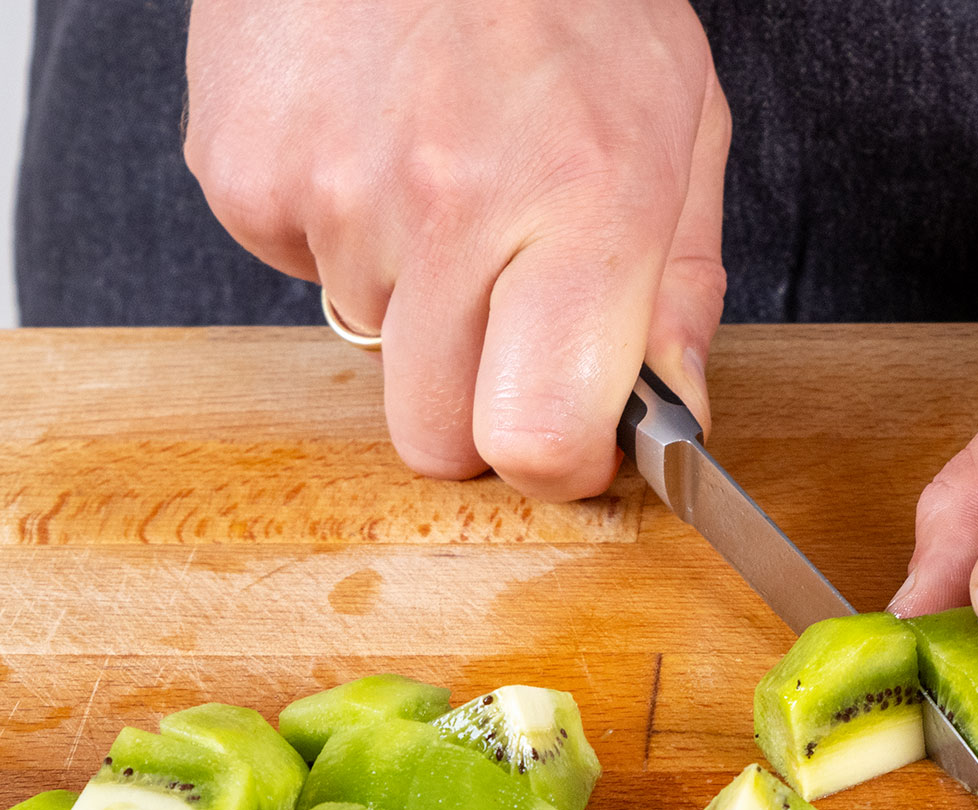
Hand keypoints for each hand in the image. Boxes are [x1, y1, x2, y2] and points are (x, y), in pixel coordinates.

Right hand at [185, 0, 729, 500]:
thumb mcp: (681, 123)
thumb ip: (681, 284)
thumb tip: (674, 411)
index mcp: (582, 209)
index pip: (538, 440)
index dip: (560, 463)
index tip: (576, 435)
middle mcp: (450, 211)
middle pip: (434, 441)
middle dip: (479, 405)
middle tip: (511, 305)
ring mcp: (331, 193)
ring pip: (372, 346)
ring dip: (414, 294)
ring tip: (446, 170)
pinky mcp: (240, 171)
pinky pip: (298, 266)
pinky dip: (340, 227)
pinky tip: (376, 139)